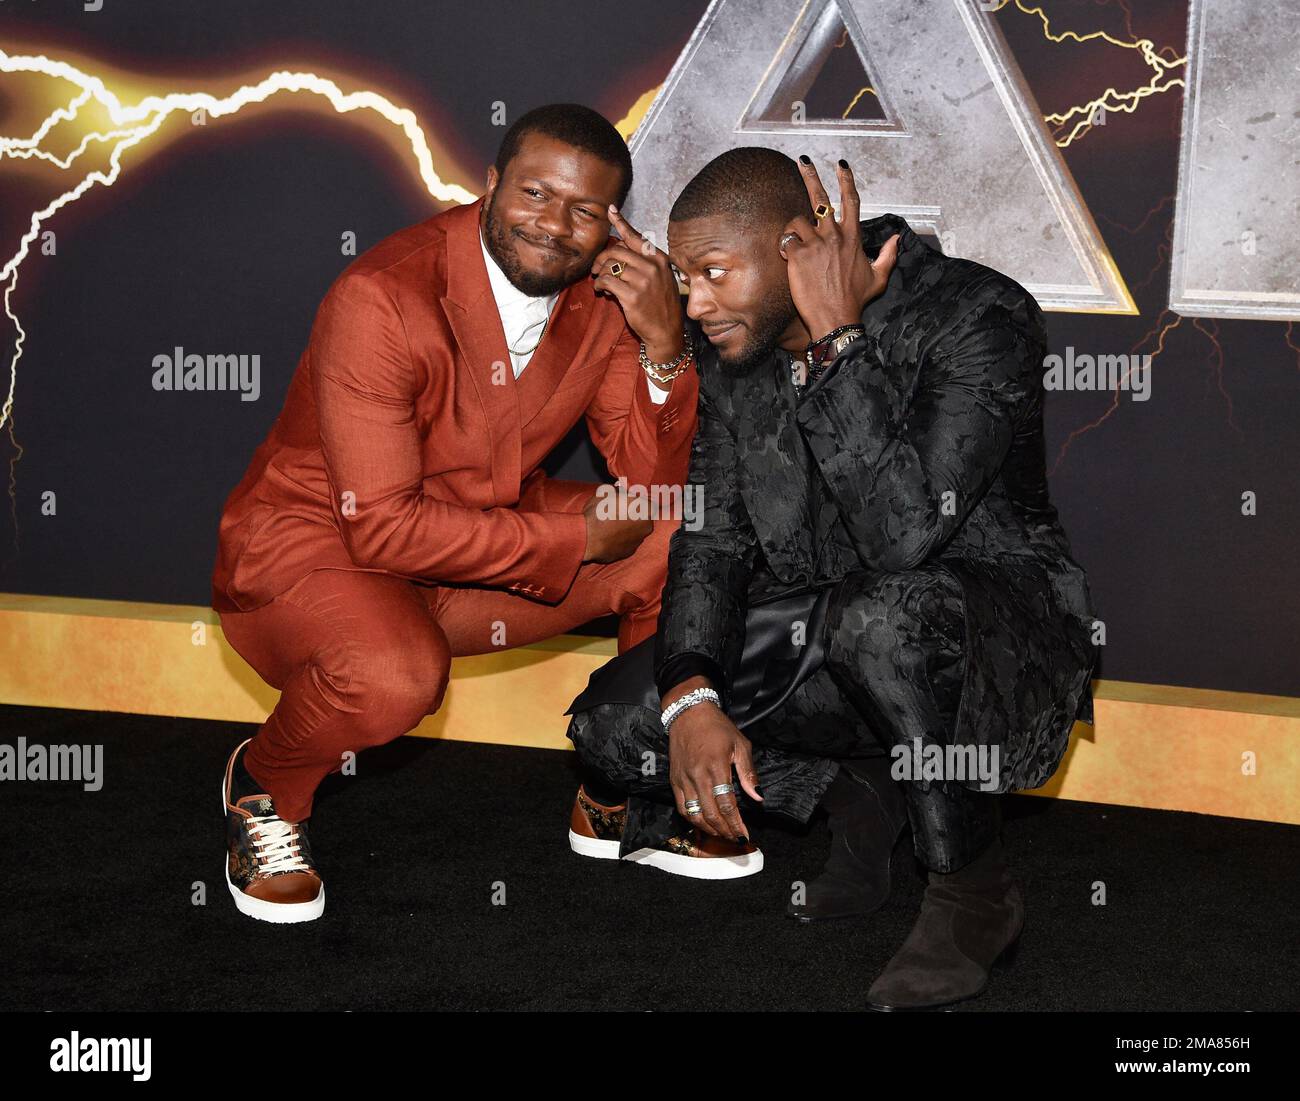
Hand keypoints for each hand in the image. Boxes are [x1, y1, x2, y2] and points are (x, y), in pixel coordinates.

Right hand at [582, 487, 651, 562]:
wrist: (587, 538)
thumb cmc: (599, 512)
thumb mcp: (608, 493)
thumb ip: (619, 491)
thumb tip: (619, 491)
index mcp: (646, 510)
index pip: (649, 503)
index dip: (638, 501)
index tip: (628, 499)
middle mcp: (646, 528)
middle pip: (643, 519)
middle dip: (633, 515)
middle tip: (618, 511)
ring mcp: (637, 542)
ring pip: (634, 532)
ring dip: (626, 528)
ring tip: (609, 524)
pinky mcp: (626, 553)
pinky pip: (625, 544)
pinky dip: (619, 540)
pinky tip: (607, 536)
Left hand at [592, 206, 685, 361]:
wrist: (667, 331)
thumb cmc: (661, 304)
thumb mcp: (661, 278)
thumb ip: (645, 263)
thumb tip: (621, 249)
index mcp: (659, 259)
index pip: (636, 237)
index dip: (621, 222)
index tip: (610, 210)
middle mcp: (652, 267)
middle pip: (616, 251)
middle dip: (601, 258)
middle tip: (595, 268)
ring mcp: (642, 281)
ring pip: (610, 266)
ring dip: (599, 274)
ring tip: (600, 282)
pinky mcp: (631, 296)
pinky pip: (606, 281)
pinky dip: (599, 285)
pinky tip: (600, 291)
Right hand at [662, 678, 761, 841]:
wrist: (688, 713)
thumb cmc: (717, 727)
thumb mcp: (740, 744)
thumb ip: (748, 773)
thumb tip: (758, 797)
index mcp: (716, 767)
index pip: (727, 804)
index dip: (736, 823)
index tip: (745, 834)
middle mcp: (697, 776)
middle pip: (711, 814)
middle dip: (725, 831)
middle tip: (736, 838)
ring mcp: (683, 779)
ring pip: (695, 814)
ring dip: (710, 829)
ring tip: (722, 834)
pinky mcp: (674, 780)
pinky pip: (682, 807)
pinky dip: (693, 820)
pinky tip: (704, 824)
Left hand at [779, 157, 899, 339]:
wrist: (836, 319)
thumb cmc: (856, 301)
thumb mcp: (879, 277)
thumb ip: (889, 255)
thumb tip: (897, 239)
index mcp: (853, 238)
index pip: (851, 201)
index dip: (846, 179)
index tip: (841, 164)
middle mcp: (834, 236)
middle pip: (820, 198)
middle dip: (811, 176)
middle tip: (804, 160)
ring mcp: (816, 245)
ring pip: (798, 221)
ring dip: (793, 228)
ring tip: (793, 242)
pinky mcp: (798, 257)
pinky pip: (786, 240)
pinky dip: (783, 245)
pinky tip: (785, 256)